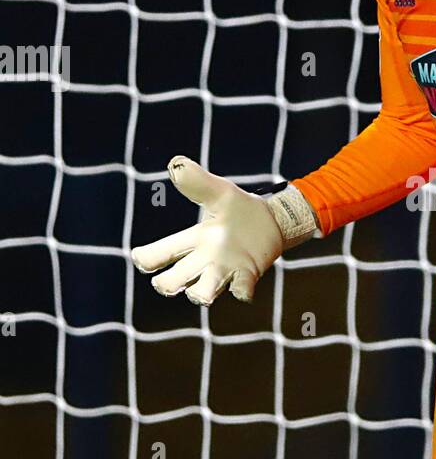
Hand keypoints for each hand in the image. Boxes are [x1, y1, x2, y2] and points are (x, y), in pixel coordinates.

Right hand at [131, 156, 315, 305]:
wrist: (271, 220)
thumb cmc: (238, 207)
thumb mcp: (219, 192)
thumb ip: (198, 182)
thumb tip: (175, 164)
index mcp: (194, 239)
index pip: (162, 252)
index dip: (147, 258)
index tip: (141, 258)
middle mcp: (205, 259)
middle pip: (174, 279)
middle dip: (168, 283)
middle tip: (170, 282)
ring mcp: (225, 269)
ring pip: (203, 292)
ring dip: (199, 294)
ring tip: (200, 294)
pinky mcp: (247, 275)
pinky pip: (240, 290)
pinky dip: (239, 290)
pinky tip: (241, 288)